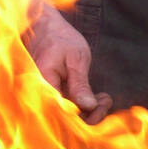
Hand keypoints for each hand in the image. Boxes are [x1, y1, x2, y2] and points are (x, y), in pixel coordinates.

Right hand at [25, 7, 112, 123]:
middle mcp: (41, 96)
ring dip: (90, 111)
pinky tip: (99, 97)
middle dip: (91, 115)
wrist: (44, 27)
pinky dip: (85, 106)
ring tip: (105, 97)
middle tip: (106, 99)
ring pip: (69, 116)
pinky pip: (68, 109)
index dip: (85, 117)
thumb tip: (88, 107)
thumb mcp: (75, 58)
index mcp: (44, 86)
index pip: (64, 115)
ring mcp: (47, 97)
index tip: (102, 103)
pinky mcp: (54, 97)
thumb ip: (79, 84)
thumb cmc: (60, 39)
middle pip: (66, 120)